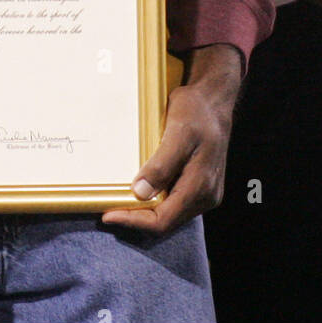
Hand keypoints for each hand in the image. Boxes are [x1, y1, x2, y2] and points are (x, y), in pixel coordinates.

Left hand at [102, 43, 241, 234]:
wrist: (213, 100)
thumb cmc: (197, 112)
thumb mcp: (177, 134)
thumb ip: (161, 165)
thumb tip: (140, 192)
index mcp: (201, 187)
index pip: (163, 220)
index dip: (134, 221)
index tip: (108, 215)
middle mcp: (206, 196)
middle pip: (165, 222)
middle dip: (136, 219)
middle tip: (109, 210)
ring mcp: (204, 192)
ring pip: (169, 215)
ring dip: (144, 212)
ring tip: (120, 202)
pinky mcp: (199, 185)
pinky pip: (173, 202)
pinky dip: (154, 202)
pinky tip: (139, 191)